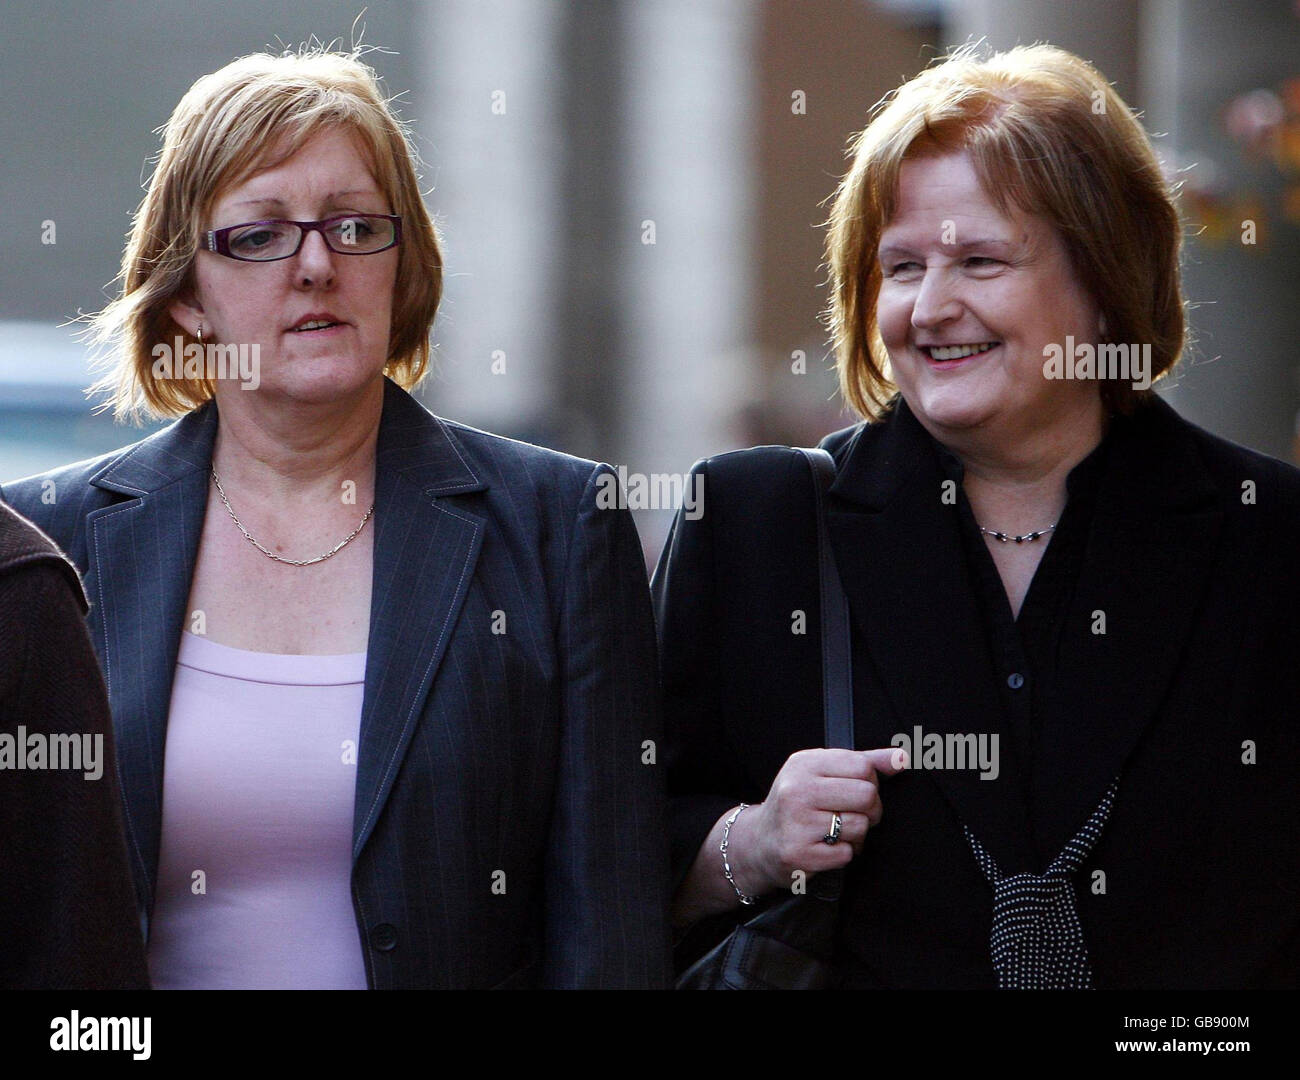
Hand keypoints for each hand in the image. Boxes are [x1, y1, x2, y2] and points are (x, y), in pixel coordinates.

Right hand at [729, 747, 906, 896]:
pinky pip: (847, 853)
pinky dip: (841, 854)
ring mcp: (796, 822)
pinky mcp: (798, 854)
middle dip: (869, 810)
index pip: (863, 766)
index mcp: (803, 763)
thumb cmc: (797, 805)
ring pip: (860, 826)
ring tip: (834, 833)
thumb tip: (901, 757)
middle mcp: (796, 789)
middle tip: (851, 815)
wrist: (758, 844)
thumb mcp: (821, 773)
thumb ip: (863, 762)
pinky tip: (823, 849)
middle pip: (867, 795)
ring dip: (856, 835)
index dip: (869, 783)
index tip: (853, 793)